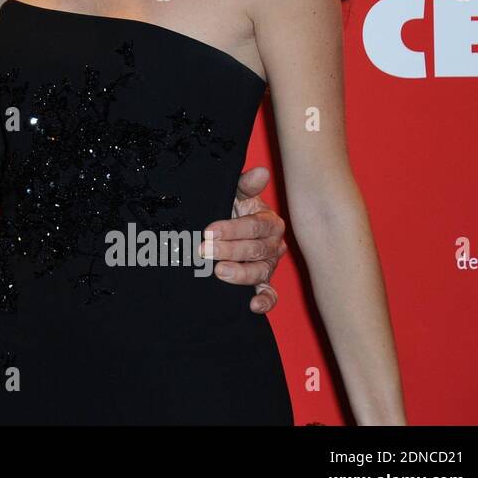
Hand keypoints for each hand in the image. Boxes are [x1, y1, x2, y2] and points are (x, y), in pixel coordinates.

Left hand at [203, 166, 287, 312]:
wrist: (223, 225)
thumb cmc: (231, 207)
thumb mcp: (235, 193)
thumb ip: (246, 185)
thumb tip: (261, 172)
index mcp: (269, 222)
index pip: (254, 226)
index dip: (232, 229)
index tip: (209, 230)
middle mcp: (273, 245)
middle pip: (255, 249)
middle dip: (229, 250)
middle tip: (204, 250)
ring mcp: (269, 265)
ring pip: (260, 272)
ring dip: (241, 273)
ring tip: (219, 272)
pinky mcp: (263, 283)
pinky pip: (269, 295)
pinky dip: (264, 302)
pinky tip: (252, 306)